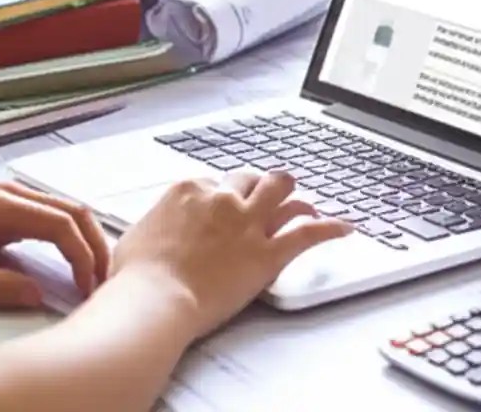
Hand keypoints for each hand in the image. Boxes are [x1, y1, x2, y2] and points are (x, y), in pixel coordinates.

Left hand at [0, 182, 109, 308]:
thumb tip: (36, 296)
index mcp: (1, 206)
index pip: (59, 224)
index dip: (80, 255)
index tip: (85, 287)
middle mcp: (14, 193)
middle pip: (75, 211)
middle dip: (96, 247)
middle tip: (104, 283)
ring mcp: (17, 194)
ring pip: (70, 210)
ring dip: (89, 241)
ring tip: (97, 275)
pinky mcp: (16, 204)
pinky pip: (58, 215)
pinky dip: (75, 237)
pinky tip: (79, 260)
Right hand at [110, 170, 352, 338]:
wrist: (154, 300)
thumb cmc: (138, 276)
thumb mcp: (136, 235)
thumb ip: (157, 224)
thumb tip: (157, 230)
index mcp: (189, 190)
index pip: (214, 183)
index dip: (221, 197)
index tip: (222, 211)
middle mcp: (222, 199)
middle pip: (250, 179)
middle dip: (259, 188)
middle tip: (266, 199)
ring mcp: (248, 223)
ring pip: (283, 191)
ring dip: (294, 196)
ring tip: (304, 204)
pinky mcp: (268, 252)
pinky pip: (309, 232)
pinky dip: (330, 227)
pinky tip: (344, 227)